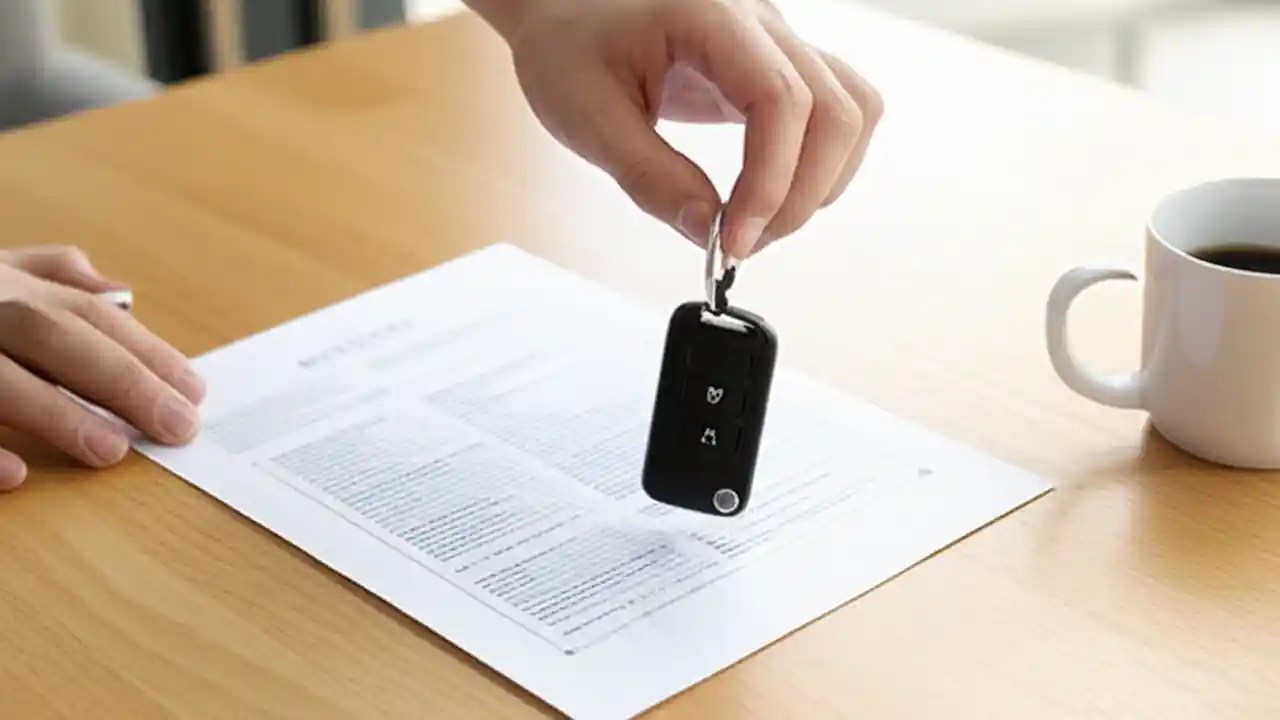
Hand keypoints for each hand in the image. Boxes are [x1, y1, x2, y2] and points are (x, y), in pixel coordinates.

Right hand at [0, 246, 204, 490]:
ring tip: (111, 452)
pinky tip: (18, 475)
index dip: (146, 352)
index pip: (89, 315)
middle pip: (55, 336)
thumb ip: (52, 276)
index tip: (195, 394)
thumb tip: (118, 294)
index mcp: (5, 283)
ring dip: (57, 413)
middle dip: (122, 381)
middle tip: (178, 427)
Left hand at [469, 0, 882, 259]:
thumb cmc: (569, 48)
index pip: (780, 100)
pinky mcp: (780, 65)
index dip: (770, 182)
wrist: (567, 11)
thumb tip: (710, 234)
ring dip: (822, 181)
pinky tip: (772, 194)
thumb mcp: (588, 118)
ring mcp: (778, 39)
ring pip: (852, 110)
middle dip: (800, 194)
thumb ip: (651, 178)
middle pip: (836, 109)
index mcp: (709, 15)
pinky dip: (822, 163)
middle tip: (744, 243)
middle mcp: (761, 19)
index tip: (735, 240)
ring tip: (759, 224)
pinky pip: (838, 110)